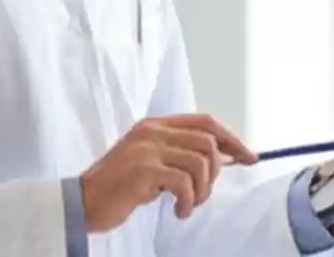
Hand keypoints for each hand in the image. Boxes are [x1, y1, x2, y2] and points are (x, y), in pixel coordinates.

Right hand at [79, 114, 258, 232]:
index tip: (249, 157)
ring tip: (188, 204)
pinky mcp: (144, 170)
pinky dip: (188, 202)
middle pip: (207, 141)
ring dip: (202, 190)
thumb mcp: (150, 161)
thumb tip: (224, 157)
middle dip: (216, 172)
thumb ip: (179, 153)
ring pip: (200, 162)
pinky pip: (184, 182)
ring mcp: (147, 148)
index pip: (205, 121)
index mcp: (155, 125)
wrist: (84, 200)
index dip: (231, 138)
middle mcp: (152, 130)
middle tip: (202, 193)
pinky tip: (178, 211)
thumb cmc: (120, 185)